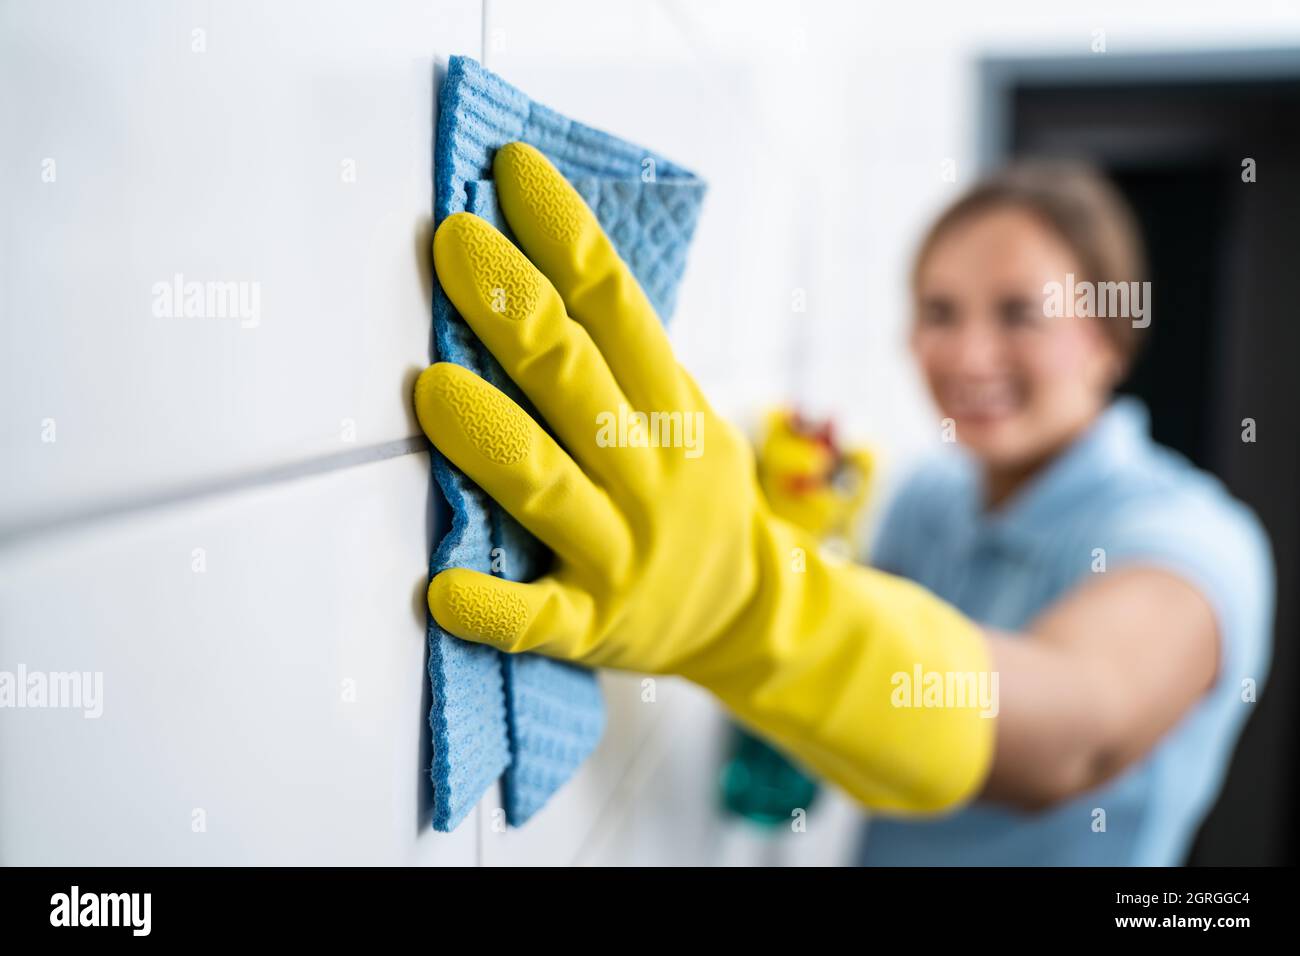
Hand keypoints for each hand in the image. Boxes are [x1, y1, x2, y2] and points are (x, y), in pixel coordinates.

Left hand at [415, 142, 994, 812]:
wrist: (748, 612)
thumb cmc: (691, 494)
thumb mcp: (685, 413)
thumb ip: (622, 359)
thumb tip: (533, 261)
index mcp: (674, 410)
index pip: (620, 307)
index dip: (566, 238)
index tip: (512, 173)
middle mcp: (653, 474)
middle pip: (579, 382)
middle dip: (516, 310)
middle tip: (454, 245)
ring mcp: (624, 553)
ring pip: (551, 489)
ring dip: (493, 438)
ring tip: (432, 386)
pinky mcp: (592, 624)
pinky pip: (538, 619)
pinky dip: (493, 605)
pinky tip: (441, 588)